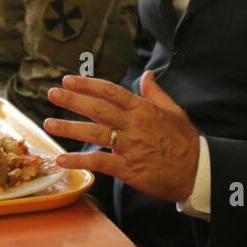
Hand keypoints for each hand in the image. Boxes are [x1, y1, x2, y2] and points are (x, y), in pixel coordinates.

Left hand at [47, 70, 200, 203]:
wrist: (197, 171)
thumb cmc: (186, 141)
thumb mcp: (174, 111)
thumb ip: (156, 93)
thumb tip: (148, 75)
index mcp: (143, 109)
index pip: (111, 91)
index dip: (88, 85)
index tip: (69, 80)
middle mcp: (134, 125)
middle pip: (98, 108)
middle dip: (73, 100)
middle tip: (52, 93)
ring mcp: (130, 147)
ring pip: (95, 134)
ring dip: (69, 128)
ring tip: (48, 124)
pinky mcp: (129, 169)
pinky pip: (100, 163)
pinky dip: (80, 161)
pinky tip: (62, 159)